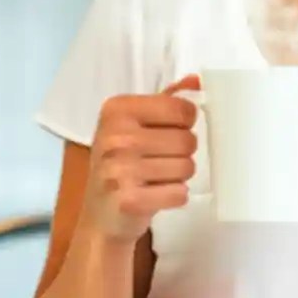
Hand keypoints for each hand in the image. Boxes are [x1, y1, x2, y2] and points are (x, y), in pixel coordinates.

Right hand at [79, 75, 201, 243]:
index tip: (167, 133)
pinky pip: (180, 193)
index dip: (185, 124)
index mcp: (117, 110)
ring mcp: (119, 169)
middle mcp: (114, 136)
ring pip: (187, 166)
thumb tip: (197, 80)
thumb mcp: (135, 125)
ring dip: (179, 176)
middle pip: (187, 139)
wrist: (100, 217)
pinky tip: (156, 196)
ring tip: (157, 179)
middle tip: (159, 161)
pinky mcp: (129, 200)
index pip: (182, 108)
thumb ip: (167, 100)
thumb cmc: (122, 164)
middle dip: (182, 153)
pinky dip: (175, 196)